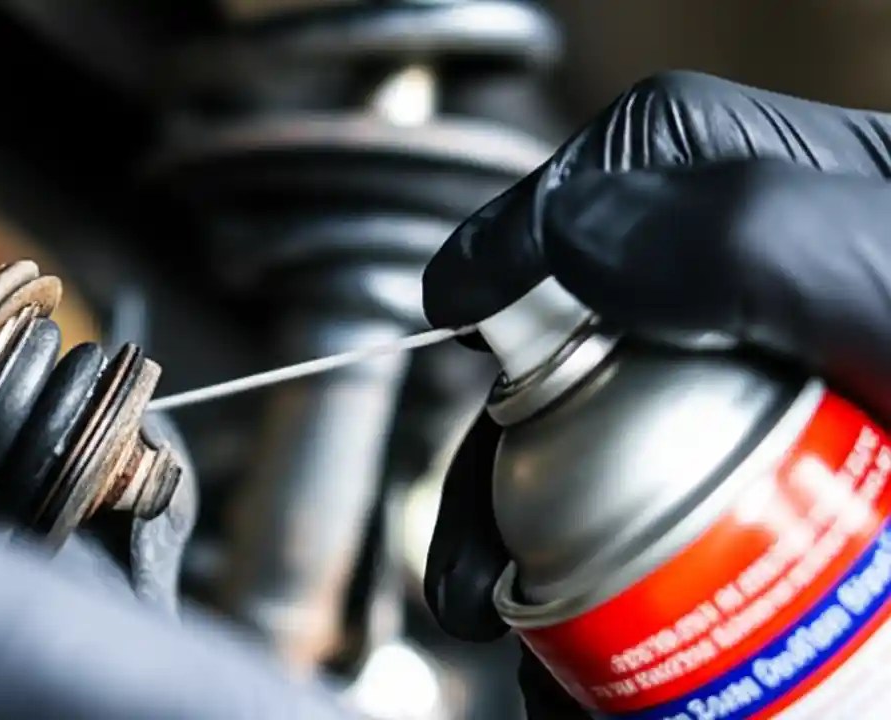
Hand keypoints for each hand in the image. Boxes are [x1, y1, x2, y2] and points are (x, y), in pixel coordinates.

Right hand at [420, 70, 890, 716]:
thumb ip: (757, 238)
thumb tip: (571, 237)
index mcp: (820, 218)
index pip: (649, 165)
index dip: (530, 222)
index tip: (453, 296)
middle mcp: (785, 320)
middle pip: (594, 359)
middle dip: (502, 472)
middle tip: (470, 572)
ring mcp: (782, 438)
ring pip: (616, 479)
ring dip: (544, 577)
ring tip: (530, 669)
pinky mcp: (786, 536)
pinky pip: (672, 572)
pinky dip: (612, 639)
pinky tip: (590, 689)